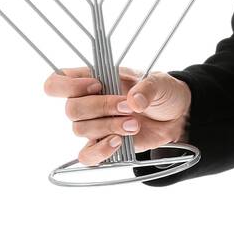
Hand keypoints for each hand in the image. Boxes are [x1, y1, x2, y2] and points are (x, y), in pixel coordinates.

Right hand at [43, 66, 191, 165]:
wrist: (176, 116)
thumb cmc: (161, 92)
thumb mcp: (159, 81)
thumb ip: (147, 87)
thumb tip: (134, 101)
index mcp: (93, 79)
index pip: (57, 81)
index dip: (69, 85)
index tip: (96, 85)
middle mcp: (88, 102)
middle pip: (71, 109)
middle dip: (101, 107)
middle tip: (128, 107)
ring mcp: (94, 125)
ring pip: (80, 130)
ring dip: (109, 126)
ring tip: (135, 123)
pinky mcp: (103, 145)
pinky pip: (87, 156)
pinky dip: (101, 151)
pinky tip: (119, 142)